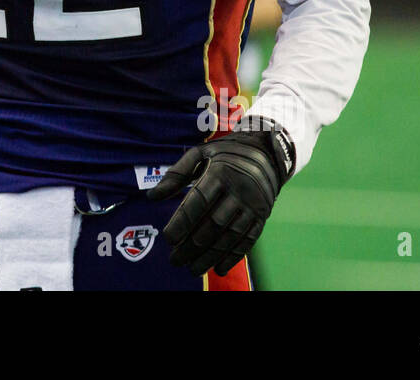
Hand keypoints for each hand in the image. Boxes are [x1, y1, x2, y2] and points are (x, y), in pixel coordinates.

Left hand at [147, 116, 294, 275]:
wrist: (267, 152)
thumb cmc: (226, 152)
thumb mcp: (200, 153)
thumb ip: (176, 174)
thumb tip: (152, 196)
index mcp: (220, 173)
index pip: (199, 201)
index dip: (183, 221)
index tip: (168, 238)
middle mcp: (239, 190)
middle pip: (213, 223)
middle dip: (192, 245)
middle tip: (175, 260)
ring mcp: (253, 205)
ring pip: (230, 236)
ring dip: (210, 256)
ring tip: (192, 269)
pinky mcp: (262, 216)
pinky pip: (248, 240)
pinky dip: (234, 256)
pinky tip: (219, 269)